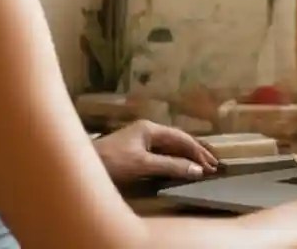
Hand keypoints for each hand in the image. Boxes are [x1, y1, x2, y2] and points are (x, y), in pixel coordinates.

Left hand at [92, 119, 218, 183]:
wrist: (83, 164)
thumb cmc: (112, 161)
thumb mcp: (143, 164)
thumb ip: (170, 165)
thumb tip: (197, 169)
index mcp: (150, 128)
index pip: (181, 138)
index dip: (198, 151)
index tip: (212, 164)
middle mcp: (147, 130)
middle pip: (178, 140)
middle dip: (196, 152)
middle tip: (214, 164)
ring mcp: (140, 140)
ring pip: (170, 146)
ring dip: (186, 156)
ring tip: (202, 165)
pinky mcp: (134, 151)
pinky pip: (161, 153)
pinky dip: (174, 160)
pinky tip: (181, 166)